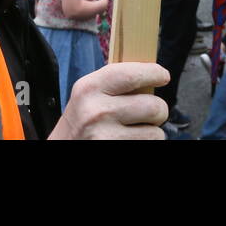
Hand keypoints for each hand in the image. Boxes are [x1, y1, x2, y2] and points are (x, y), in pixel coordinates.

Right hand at [48, 62, 168, 139]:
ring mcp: (105, 137)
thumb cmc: (82, 120)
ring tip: (135, 131)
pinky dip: (144, 144)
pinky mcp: (113, 152)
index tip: (163, 76)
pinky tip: (129, 141)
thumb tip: (153, 74)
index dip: (154, 73)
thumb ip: (116, 83)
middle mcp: (97, 112)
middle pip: (153, 106)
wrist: (62, 147)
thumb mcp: (89, 94)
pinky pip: (148, 147)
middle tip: (151, 113)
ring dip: (152, 133)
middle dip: (159, 110)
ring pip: (156, 133)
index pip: (132, 75)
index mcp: (90, 88)